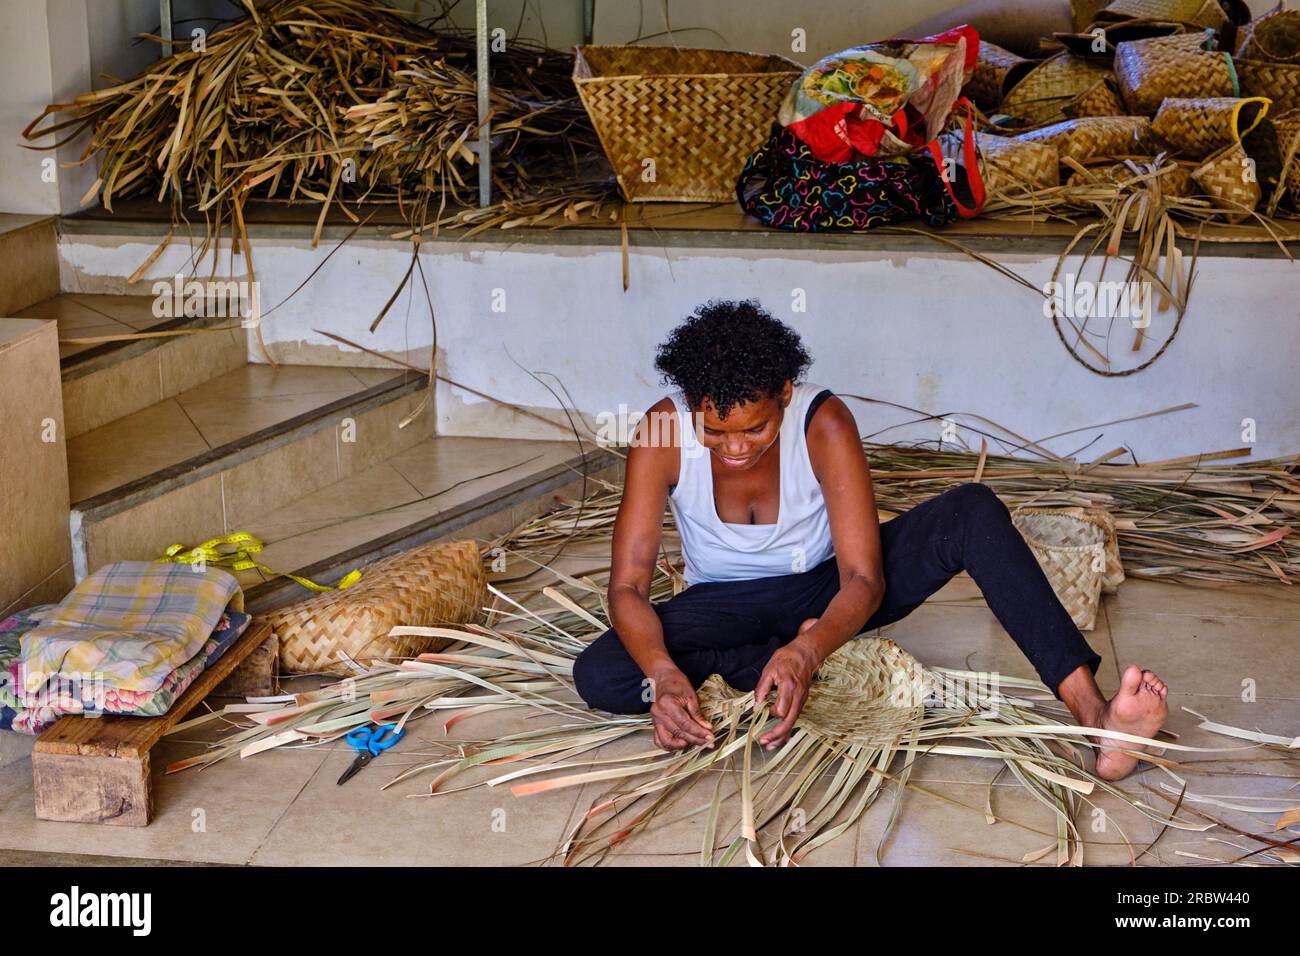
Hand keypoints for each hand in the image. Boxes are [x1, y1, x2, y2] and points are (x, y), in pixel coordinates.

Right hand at [648, 667, 714, 750]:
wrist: (663, 678)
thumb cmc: (677, 684)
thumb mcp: (691, 695)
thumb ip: (698, 713)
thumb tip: (707, 728)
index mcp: (667, 704)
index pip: (685, 724)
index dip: (699, 732)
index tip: (710, 737)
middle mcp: (659, 714)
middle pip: (678, 733)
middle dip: (695, 739)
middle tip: (709, 743)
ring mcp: (655, 720)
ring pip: (667, 740)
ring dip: (682, 745)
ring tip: (695, 742)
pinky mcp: (654, 724)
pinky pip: (659, 740)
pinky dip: (669, 745)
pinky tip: (680, 743)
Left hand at [754, 622, 821, 750]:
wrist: (806, 653)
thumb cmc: (787, 658)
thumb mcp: (769, 669)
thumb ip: (762, 688)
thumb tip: (756, 705)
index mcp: (789, 686)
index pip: (781, 709)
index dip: (771, 714)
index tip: (762, 710)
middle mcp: (798, 696)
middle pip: (789, 721)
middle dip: (777, 734)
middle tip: (764, 742)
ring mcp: (802, 700)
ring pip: (793, 722)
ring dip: (782, 736)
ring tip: (770, 746)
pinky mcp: (802, 701)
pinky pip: (795, 718)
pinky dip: (787, 729)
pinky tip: (780, 738)